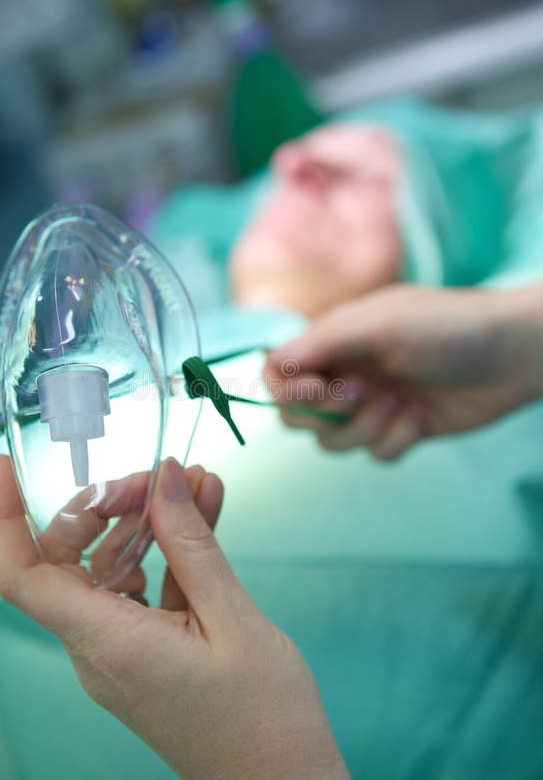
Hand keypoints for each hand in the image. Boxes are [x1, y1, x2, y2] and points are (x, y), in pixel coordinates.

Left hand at [0, 456, 370, 779]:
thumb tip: (164, 478)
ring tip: (198, 483)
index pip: (24, 575)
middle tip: (160, 476)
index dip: (4, 518)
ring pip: (110, 569)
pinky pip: (142, 590)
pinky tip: (204, 516)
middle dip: (105, 505)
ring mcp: (121, 655)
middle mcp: (100, 652)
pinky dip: (167, 552)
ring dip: (145, 522)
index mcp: (109, 645)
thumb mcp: (234, 620)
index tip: (7, 468)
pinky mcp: (147, 656)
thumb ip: (192, 545)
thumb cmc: (266, 722)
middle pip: (69, 560)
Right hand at [266, 284, 542, 459]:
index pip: (279, 373)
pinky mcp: (399, 430)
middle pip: (298, 417)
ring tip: (400, 403)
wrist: (509, 356)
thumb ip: (323, 343)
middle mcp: (346, 373)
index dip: (286, 391)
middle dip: (327, 415)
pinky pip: (374, 454)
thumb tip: (271, 364)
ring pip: (334, 443)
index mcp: (335, 341)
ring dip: (365, 429)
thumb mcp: (381, 325)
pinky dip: (395, 440)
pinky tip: (421, 416)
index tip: (316, 391)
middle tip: (361, 394)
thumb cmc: (447, 328)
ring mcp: (371, 405)